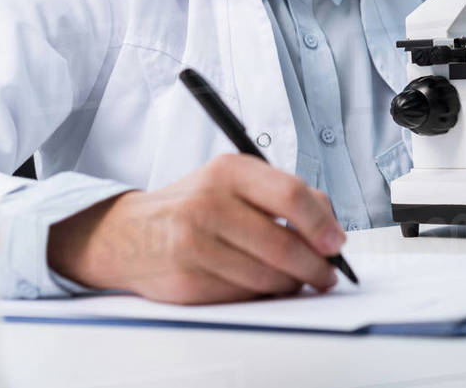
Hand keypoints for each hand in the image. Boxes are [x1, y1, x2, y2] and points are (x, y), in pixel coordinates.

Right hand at [47, 153, 345, 303]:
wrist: (129, 233)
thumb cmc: (195, 205)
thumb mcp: (235, 181)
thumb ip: (284, 194)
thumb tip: (331, 227)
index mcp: (229, 170)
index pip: (290, 195)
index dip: (321, 223)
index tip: (336, 242)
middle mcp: (209, 203)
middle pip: (282, 244)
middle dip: (314, 266)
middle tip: (327, 274)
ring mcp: (195, 244)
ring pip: (266, 277)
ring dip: (291, 285)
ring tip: (296, 280)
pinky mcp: (187, 281)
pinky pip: (243, 296)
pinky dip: (261, 296)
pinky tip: (261, 286)